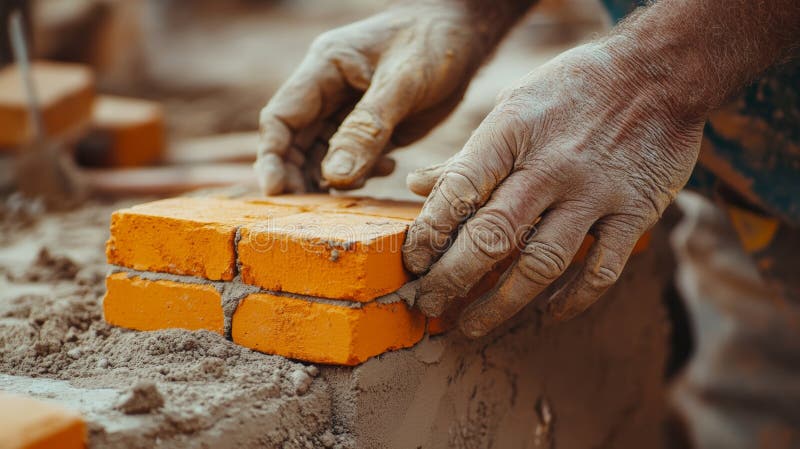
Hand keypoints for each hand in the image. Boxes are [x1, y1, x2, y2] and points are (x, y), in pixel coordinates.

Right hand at [255, 1, 496, 193]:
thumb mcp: (402, 83)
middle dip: (299, 177)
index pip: (281, 117)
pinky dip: (364, 171)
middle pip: (295, 143)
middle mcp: (329, 92)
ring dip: (334, 179)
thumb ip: (367, 128)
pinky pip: (355, 158)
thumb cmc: (433, 41)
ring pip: (324, 155)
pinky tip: (391, 166)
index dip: (272, 157)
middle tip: (312, 209)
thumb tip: (334, 176)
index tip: (275, 193)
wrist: (464, 31)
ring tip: (357, 190)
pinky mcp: (373, 127)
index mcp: (324, 69)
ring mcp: (349, 111)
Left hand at [403, 42, 703, 337]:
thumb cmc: (571, 89)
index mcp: (511, 133)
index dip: (429, 233)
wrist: (659, 71)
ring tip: (471, 325)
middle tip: (427, 304)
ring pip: (541, 264)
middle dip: (452, 279)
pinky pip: (600, 270)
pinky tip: (548, 313)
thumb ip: (469, 154)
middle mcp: (549, 167)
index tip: (411, 263)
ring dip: (501, 303)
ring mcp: (593, 192)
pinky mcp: (633, 212)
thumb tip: (419, 185)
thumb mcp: (512, 105)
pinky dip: (572, 300)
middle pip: (492, 236)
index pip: (458, 191)